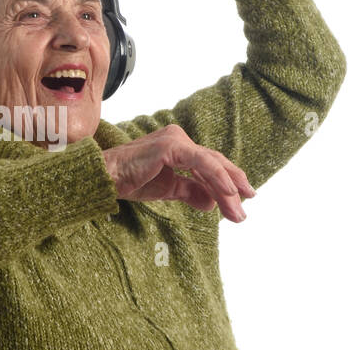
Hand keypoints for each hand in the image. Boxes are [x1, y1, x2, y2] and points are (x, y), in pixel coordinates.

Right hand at [103, 124, 254, 221]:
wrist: (105, 179)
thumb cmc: (129, 180)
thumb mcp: (167, 189)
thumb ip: (190, 192)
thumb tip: (212, 203)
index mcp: (178, 146)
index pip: (209, 165)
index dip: (227, 182)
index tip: (241, 202)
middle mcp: (179, 138)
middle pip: (215, 163)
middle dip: (234, 187)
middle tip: (245, 209)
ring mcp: (176, 140)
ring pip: (212, 164)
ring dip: (228, 189)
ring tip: (238, 210)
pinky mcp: (171, 146)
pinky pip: (202, 163)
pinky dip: (218, 177)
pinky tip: (229, 193)